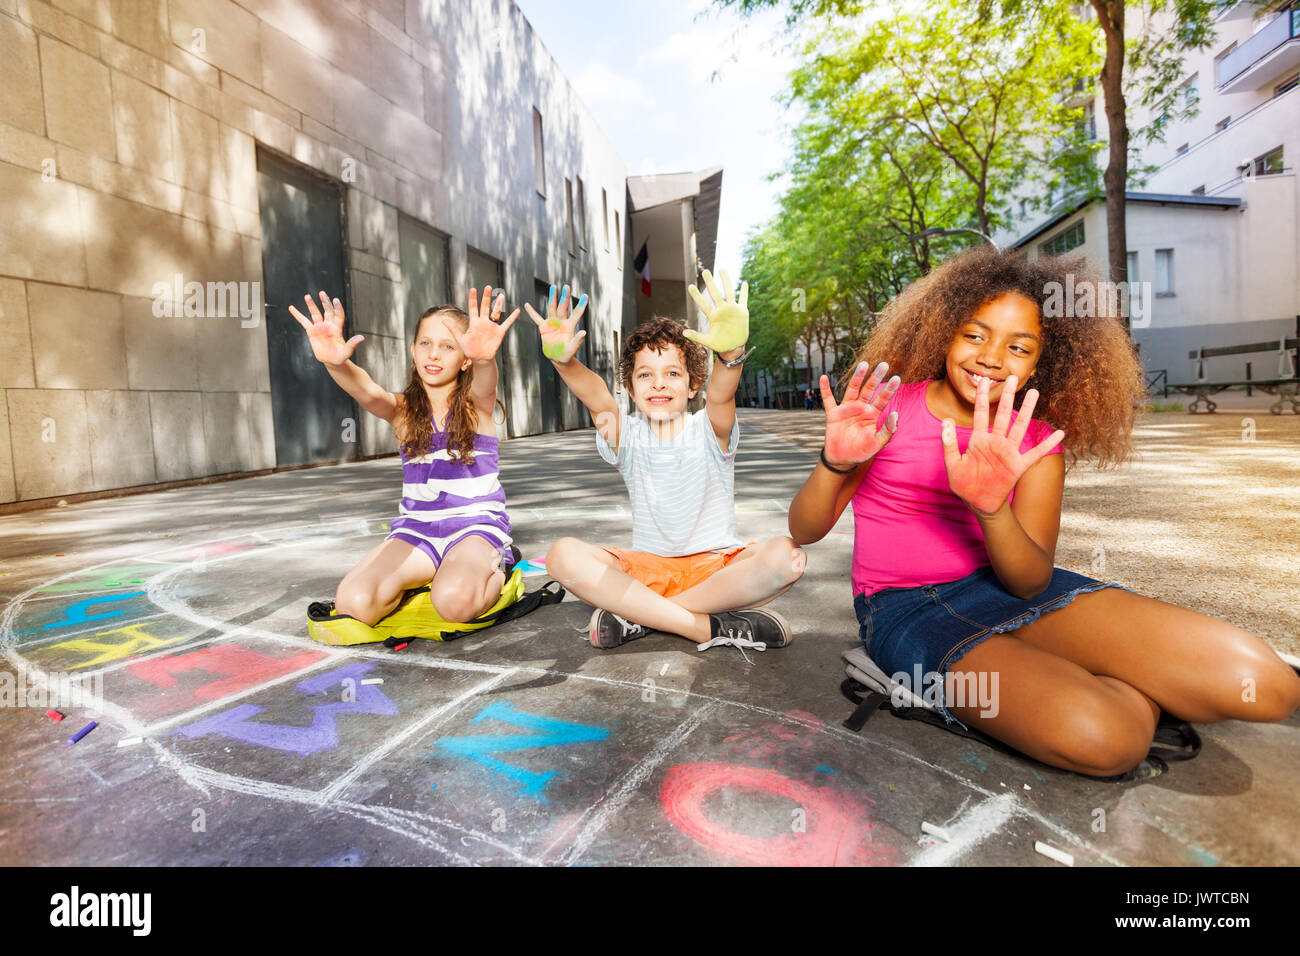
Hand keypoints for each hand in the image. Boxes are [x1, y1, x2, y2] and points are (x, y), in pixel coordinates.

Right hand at [288, 291, 362, 366]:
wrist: (332, 361)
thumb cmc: (340, 356)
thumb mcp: (347, 352)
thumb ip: (352, 344)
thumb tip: (362, 337)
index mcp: (337, 328)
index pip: (338, 315)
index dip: (337, 308)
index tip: (336, 300)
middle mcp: (328, 325)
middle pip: (327, 310)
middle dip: (325, 302)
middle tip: (322, 293)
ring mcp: (320, 327)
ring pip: (315, 313)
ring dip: (311, 305)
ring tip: (307, 296)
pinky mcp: (311, 331)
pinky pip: (303, 321)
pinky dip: (298, 315)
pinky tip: (291, 308)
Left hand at [443, 286, 518, 362]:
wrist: (480, 358)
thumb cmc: (470, 349)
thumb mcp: (460, 339)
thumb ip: (454, 329)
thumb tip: (443, 320)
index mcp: (474, 322)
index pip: (473, 308)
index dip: (473, 299)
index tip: (473, 289)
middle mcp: (483, 322)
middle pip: (485, 307)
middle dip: (486, 297)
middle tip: (488, 287)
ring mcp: (492, 326)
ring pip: (496, 312)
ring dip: (498, 304)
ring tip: (501, 296)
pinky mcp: (499, 332)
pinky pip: (507, 324)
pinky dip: (512, 318)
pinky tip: (516, 311)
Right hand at [524, 284, 587, 363]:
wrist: (558, 357)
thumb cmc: (567, 354)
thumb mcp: (572, 348)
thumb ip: (577, 340)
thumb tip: (584, 332)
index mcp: (570, 326)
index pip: (577, 313)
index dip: (581, 305)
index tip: (586, 296)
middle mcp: (562, 322)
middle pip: (563, 307)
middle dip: (565, 297)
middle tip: (566, 286)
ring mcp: (553, 323)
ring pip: (552, 308)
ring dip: (552, 298)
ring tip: (553, 287)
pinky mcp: (544, 327)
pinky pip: (536, 318)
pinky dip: (531, 312)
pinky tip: (527, 305)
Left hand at [685, 269, 747, 352]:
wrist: (733, 347)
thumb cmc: (720, 344)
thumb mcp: (707, 341)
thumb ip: (696, 337)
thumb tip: (683, 333)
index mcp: (713, 316)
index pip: (703, 303)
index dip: (697, 295)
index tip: (690, 286)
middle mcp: (722, 310)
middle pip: (715, 293)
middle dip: (710, 283)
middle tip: (705, 271)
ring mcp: (732, 309)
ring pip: (729, 292)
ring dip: (726, 281)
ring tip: (722, 269)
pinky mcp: (742, 312)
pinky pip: (743, 300)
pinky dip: (744, 292)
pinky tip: (744, 283)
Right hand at [820, 361, 899, 467]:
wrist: (843, 459)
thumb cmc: (863, 450)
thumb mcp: (878, 443)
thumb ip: (888, 430)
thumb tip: (896, 415)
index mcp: (872, 414)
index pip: (882, 399)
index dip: (889, 389)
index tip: (897, 378)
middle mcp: (860, 408)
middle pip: (869, 389)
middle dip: (876, 377)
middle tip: (884, 364)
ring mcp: (846, 409)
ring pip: (852, 390)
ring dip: (857, 377)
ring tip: (863, 364)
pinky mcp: (833, 415)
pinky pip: (828, 400)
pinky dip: (825, 389)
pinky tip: (823, 377)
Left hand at [940, 374, 1064, 515]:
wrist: (979, 503)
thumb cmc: (964, 484)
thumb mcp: (952, 464)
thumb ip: (948, 443)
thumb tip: (945, 420)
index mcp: (978, 440)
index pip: (981, 413)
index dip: (983, 397)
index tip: (985, 380)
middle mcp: (995, 442)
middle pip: (1004, 414)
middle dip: (1008, 396)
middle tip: (1013, 377)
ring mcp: (1008, 452)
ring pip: (1019, 427)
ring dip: (1027, 410)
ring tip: (1034, 392)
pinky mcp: (1018, 465)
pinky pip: (1036, 453)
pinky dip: (1047, 444)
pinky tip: (1059, 433)